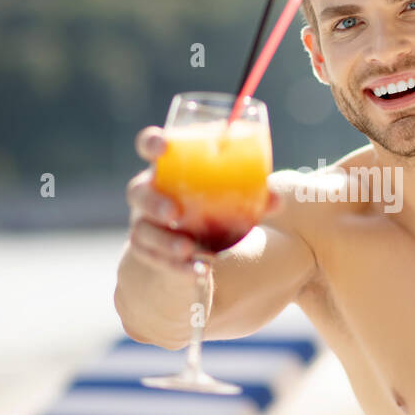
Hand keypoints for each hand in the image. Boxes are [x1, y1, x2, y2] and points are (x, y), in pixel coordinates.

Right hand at [125, 126, 281, 273]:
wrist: (204, 241)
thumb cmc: (217, 203)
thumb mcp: (235, 195)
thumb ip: (254, 193)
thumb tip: (277, 199)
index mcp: (170, 167)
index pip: (151, 146)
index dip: (152, 142)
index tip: (162, 147)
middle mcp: (151, 193)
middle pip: (138, 192)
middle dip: (153, 202)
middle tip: (175, 213)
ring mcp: (145, 223)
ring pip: (142, 231)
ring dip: (164, 241)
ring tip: (188, 249)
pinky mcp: (149, 251)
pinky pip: (154, 259)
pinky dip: (175, 267)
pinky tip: (197, 272)